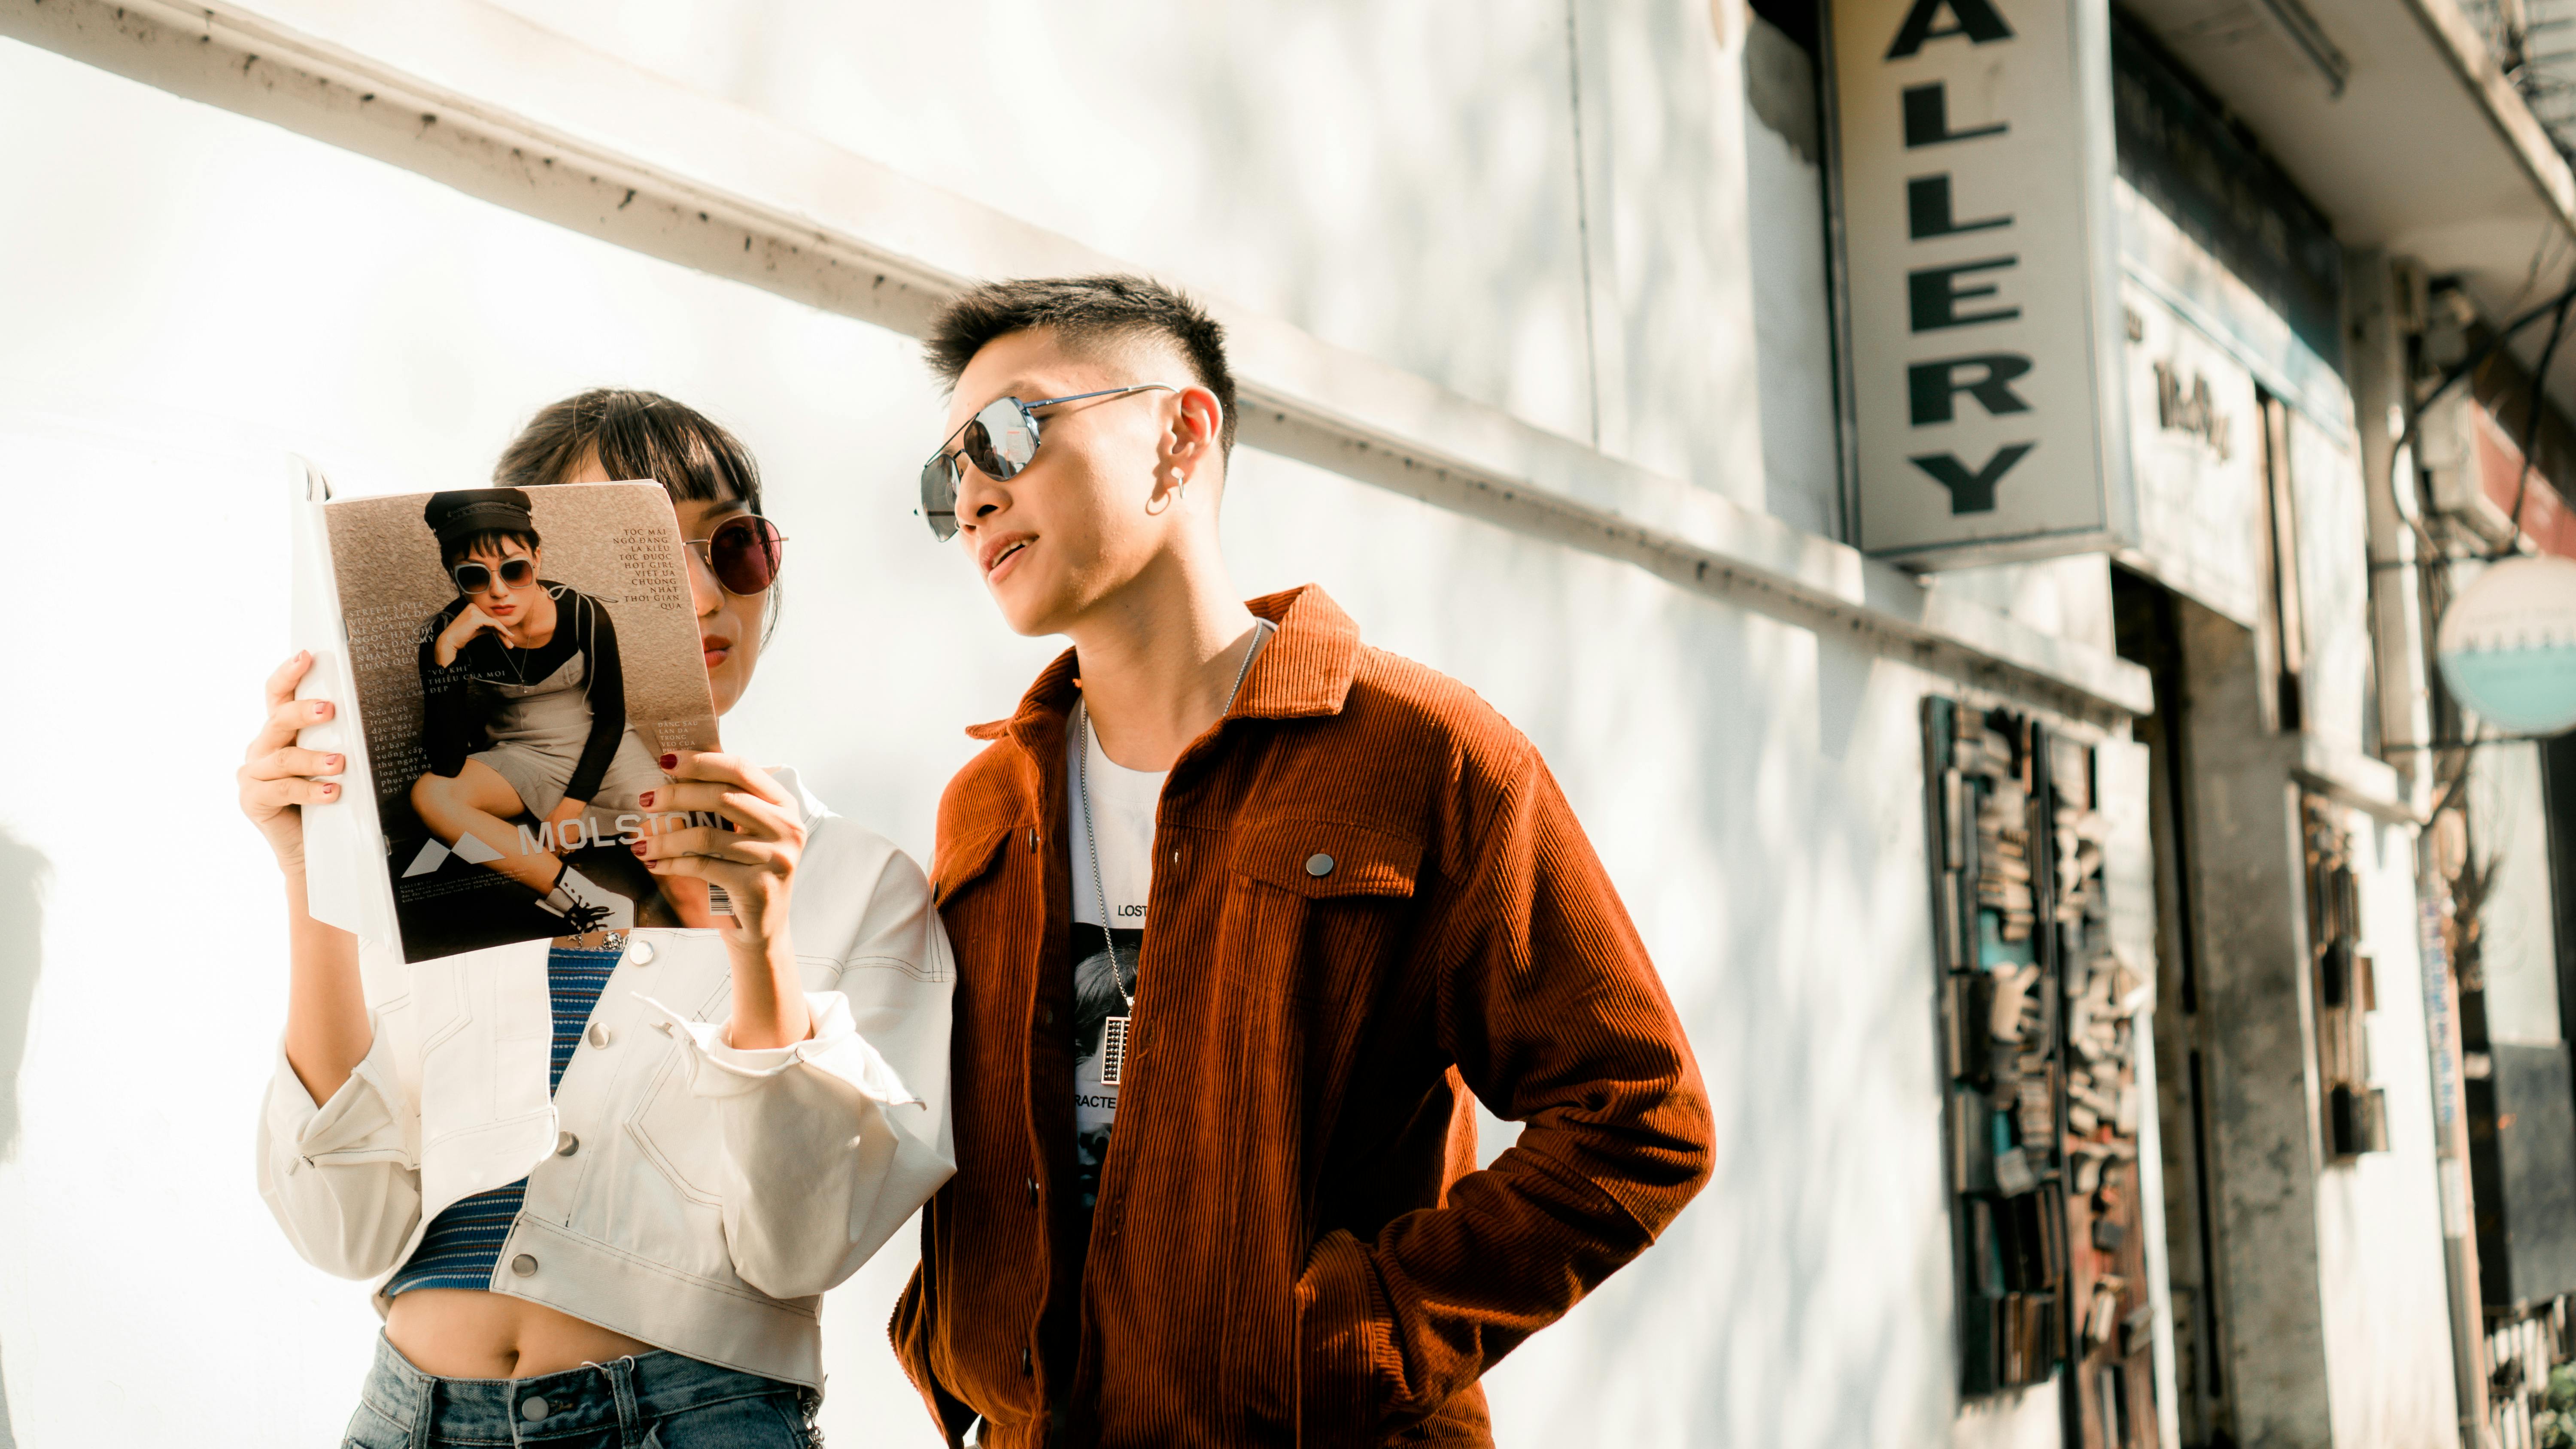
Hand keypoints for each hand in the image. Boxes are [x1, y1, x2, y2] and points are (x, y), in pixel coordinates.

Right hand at [239, 652, 345, 873]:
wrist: (311, 848)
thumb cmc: (326, 800)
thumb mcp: (331, 763)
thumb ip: (336, 740)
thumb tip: (368, 716)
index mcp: (280, 732)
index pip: (277, 695)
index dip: (288, 674)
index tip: (306, 656)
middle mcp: (262, 748)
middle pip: (277, 720)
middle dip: (303, 711)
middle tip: (330, 709)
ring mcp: (253, 774)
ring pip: (281, 757)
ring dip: (313, 758)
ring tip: (341, 763)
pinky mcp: (253, 800)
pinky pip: (280, 789)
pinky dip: (308, 789)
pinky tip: (331, 792)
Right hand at [433, 603, 509, 666]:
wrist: (449, 641)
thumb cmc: (462, 636)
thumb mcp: (478, 628)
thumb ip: (488, 625)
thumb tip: (500, 628)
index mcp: (473, 606)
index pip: (490, 617)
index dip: (500, 628)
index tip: (507, 637)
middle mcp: (474, 606)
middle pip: (493, 619)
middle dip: (503, 632)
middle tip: (510, 643)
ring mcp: (474, 610)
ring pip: (495, 622)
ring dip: (504, 633)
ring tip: (509, 643)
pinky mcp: (476, 617)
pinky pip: (494, 623)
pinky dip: (502, 630)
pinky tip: (507, 636)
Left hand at [544, 794, 592, 852]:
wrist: (569, 811)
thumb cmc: (556, 816)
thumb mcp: (546, 825)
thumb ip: (545, 836)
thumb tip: (543, 842)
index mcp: (552, 842)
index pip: (549, 853)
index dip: (547, 852)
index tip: (547, 850)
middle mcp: (561, 845)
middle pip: (557, 855)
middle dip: (555, 853)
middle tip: (553, 849)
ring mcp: (570, 843)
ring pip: (566, 853)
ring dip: (563, 851)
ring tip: (562, 846)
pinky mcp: (576, 840)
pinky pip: (573, 849)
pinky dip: (570, 848)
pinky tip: (568, 843)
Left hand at [632, 752, 803, 952]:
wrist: (762, 926)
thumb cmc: (746, 871)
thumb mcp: (745, 832)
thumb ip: (726, 803)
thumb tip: (675, 774)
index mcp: (783, 805)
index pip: (742, 770)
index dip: (702, 761)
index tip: (667, 760)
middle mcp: (787, 827)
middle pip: (723, 797)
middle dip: (677, 795)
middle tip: (646, 800)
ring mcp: (776, 857)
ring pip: (708, 836)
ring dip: (666, 839)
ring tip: (642, 843)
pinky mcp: (759, 885)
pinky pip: (704, 866)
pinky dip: (674, 864)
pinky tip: (655, 863)